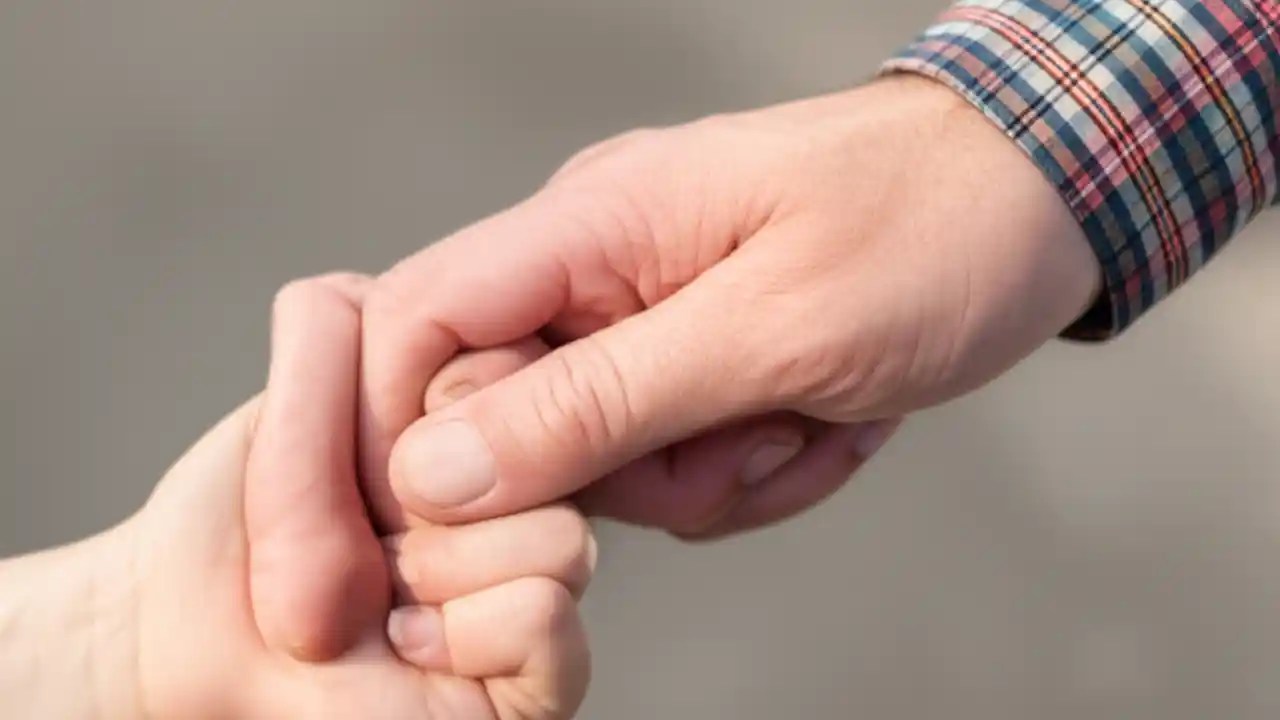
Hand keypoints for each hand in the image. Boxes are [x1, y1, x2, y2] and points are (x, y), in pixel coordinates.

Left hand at [0, 275, 593, 718]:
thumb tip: (401, 295)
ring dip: (438, 568)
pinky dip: (461, 633)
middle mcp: (529, 505)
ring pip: (560, 537)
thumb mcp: (281, 406)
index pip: (530, 372)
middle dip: (418, 493)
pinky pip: (545, 615)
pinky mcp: (541, 678)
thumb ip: (336, 328)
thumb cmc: (237, 530)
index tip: (362, 451)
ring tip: (387, 598)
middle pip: (551, 454)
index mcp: (490, 433)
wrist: (184, 640)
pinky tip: (411, 645)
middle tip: (365, 534)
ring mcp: (540, 588)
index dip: (429, 406)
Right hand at [358, 76, 1099, 538]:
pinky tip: (823, 424)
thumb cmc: (929, 230)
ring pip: (603, 463)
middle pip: (509, 423)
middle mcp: (594, 270)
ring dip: (711, 476)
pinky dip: (750, 469)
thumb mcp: (771, 331)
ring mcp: (642, 319)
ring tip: (808, 420)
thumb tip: (437, 469)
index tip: (471, 524)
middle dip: (630, 475)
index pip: (412, 325)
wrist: (1037, 201)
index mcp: (588, 226)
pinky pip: (672, 464)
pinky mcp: (690, 360)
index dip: (402, 436)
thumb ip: (599, 404)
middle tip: (747, 439)